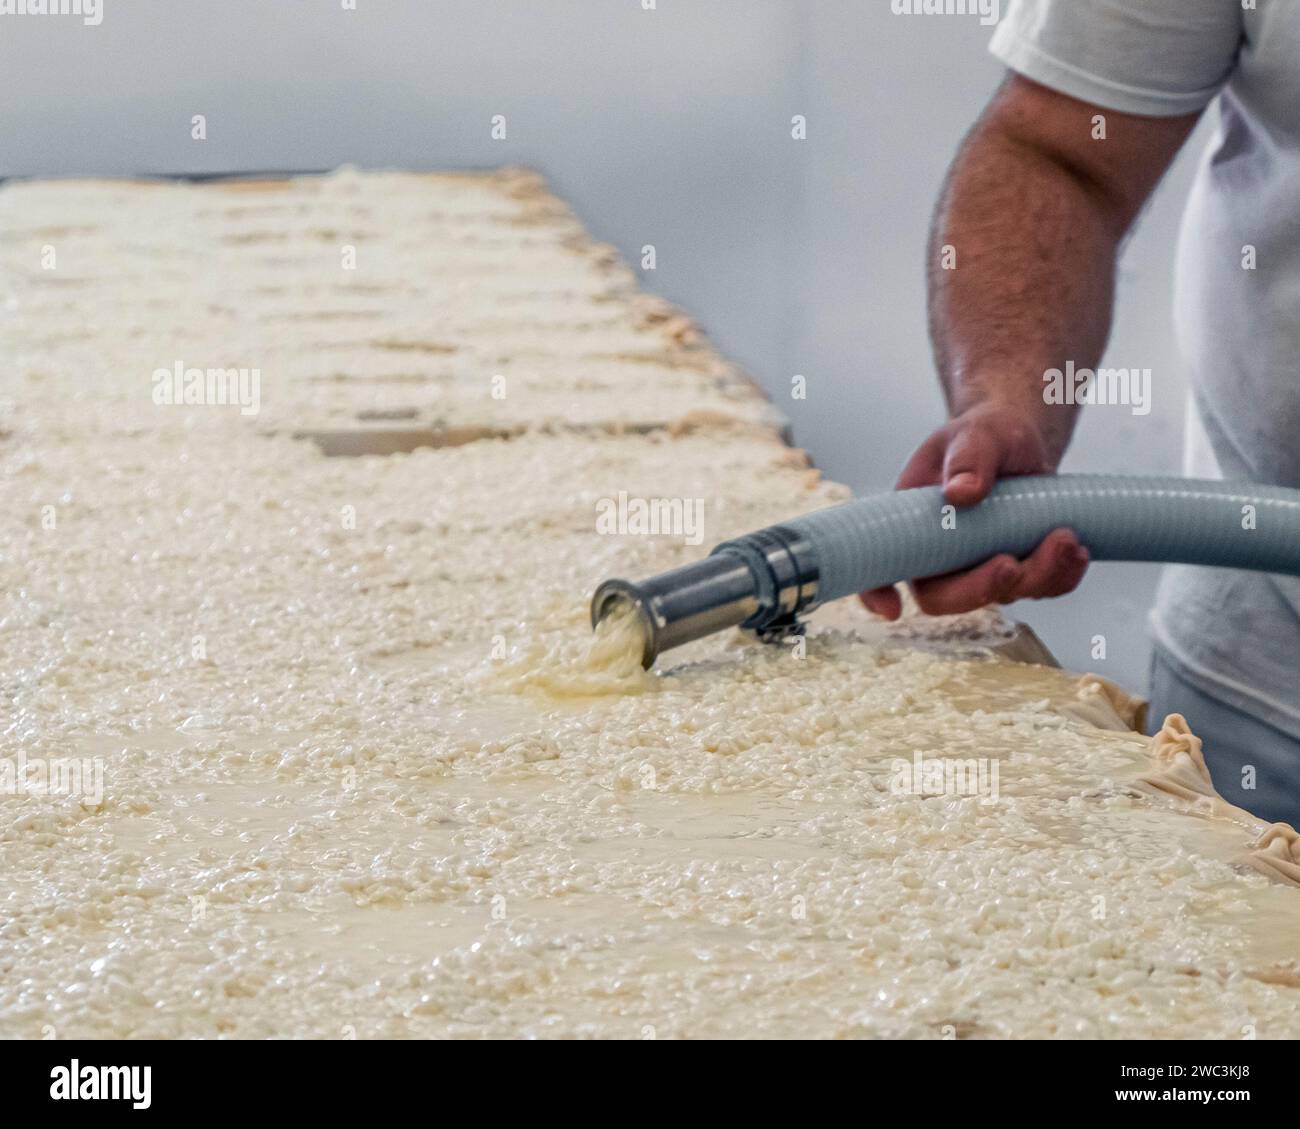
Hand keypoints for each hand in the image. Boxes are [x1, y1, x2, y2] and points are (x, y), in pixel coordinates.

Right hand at [859, 404, 1089, 619]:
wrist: (1021, 441)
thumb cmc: (985, 434)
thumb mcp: (975, 433)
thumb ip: (968, 457)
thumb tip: (962, 492)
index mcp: (911, 524)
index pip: (881, 567)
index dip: (877, 593)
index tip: (891, 609)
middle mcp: (940, 554)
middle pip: (946, 598)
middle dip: (981, 588)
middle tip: (1011, 563)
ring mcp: (979, 566)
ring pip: (1001, 595)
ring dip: (1036, 576)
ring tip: (1064, 537)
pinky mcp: (1018, 569)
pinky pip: (1038, 588)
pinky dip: (1061, 575)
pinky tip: (1076, 548)